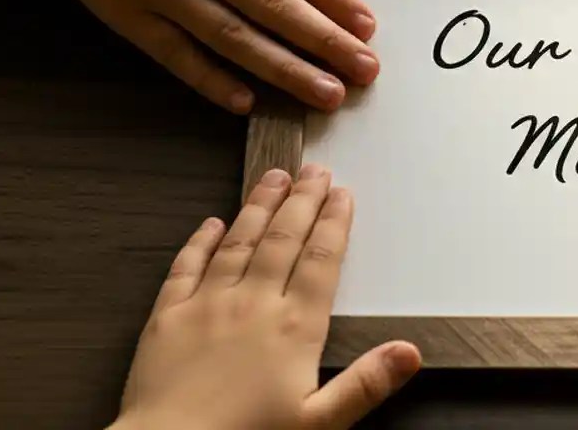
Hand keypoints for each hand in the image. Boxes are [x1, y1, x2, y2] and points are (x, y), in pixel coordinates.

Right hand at [22, 0, 379, 113]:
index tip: (368, 27)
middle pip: (273, 7)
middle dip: (324, 42)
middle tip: (365, 72)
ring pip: (232, 38)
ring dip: (282, 70)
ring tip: (324, 94)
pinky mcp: (128, 14)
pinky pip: (174, 54)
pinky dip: (208, 79)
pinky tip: (244, 102)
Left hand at [112, 166, 421, 429]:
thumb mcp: (318, 423)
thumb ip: (365, 383)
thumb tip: (410, 353)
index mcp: (294, 328)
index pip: (322, 261)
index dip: (335, 223)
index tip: (343, 195)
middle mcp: (254, 305)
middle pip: (284, 239)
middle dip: (303, 201)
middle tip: (315, 171)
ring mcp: (208, 305)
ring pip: (240, 242)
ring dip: (259, 206)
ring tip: (274, 177)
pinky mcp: (167, 316)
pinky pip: (185, 266)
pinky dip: (201, 241)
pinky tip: (212, 223)